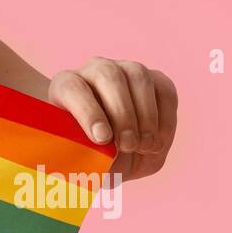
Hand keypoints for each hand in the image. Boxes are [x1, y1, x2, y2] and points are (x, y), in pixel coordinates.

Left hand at [48, 58, 177, 181]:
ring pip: (139, 78)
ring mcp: (126, 71)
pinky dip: (165, 119)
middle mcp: (95, 71)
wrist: (113, 151)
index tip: (102, 139)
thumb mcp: (86, 162)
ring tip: (145, 147)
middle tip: (128, 145)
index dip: (88, 112)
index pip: (73, 89)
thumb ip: (90, 159)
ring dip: (145, 116)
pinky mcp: (155, 80)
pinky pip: (164, 91)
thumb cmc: (92, 155)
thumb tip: (107, 160)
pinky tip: (158, 142)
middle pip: (109, 77)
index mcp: (66, 87)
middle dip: (122, 114)